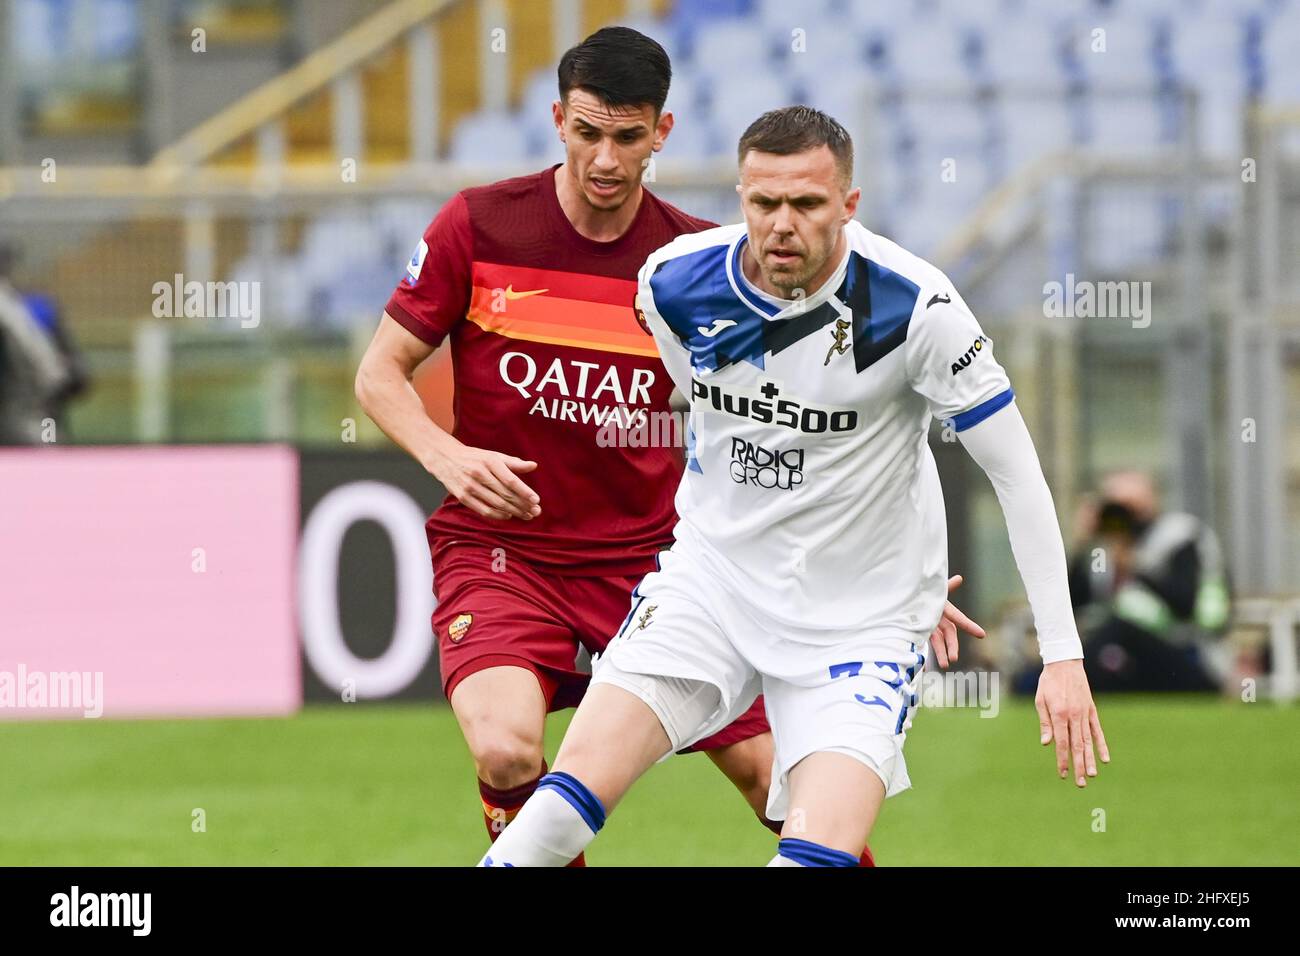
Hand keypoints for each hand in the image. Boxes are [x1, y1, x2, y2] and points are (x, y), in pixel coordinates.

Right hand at [429, 443, 540, 520]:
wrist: (445, 458)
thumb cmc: (475, 458)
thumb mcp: (494, 456)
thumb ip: (514, 463)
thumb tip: (534, 466)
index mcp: (489, 461)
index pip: (510, 480)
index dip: (524, 491)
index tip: (536, 500)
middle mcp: (479, 473)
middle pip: (505, 494)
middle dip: (522, 504)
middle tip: (536, 511)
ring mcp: (469, 486)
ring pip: (496, 504)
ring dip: (514, 512)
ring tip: (526, 515)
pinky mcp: (462, 497)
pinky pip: (483, 510)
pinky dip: (498, 515)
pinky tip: (508, 515)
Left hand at [928, 574, 985, 667]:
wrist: (908, 594)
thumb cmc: (924, 590)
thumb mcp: (934, 589)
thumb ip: (947, 586)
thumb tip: (960, 578)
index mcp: (944, 609)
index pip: (959, 618)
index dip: (969, 626)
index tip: (982, 634)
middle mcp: (939, 619)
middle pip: (949, 634)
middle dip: (952, 646)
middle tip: (954, 658)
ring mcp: (930, 625)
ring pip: (938, 641)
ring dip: (941, 653)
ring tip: (943, 665)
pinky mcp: (919, 630)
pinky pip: (923, 643)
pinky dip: (924, 654)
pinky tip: (925, 666)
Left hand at [1036, 660, 1109, 786]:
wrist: (1065, 663)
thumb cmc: (1049, 682)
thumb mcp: (1040, 700)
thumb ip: (1045, 723)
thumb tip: (1047, 744)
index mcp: (1059, 714)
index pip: (1062, 742)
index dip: (1063, 759)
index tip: (1063, 773)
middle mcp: (1074, 716)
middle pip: (1077, 746)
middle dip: (1078, 765)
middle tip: (1079, 783)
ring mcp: (1085, 713)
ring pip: (1088, 741)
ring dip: (1090, 759)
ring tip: (1091, 775)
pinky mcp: (1091, 710)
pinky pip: (1097, 730)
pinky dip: (1101, 745)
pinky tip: (1104, 758)